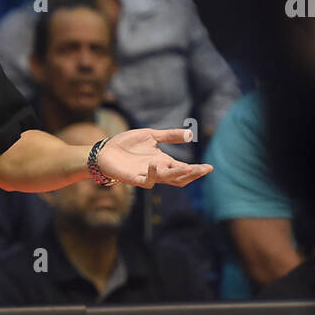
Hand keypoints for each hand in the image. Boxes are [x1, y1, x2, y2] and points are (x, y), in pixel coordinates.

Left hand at [95, 128, 212, 187]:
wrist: (104, 151)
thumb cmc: (126, 144)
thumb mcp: (151, 135)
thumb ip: (170, 136)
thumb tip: (191, 134)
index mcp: (163, 162)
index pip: (184, 168)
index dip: (197, 169)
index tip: (210, 167)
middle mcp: (158, 171)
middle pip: (180, 178)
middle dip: (193, 174)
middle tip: (205, 169)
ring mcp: (147, 176)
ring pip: (167, 180)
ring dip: (179, 175)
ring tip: (190, 168)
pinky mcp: (135, 178)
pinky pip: (148, 181)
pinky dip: (153, 174)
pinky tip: (155, 163)